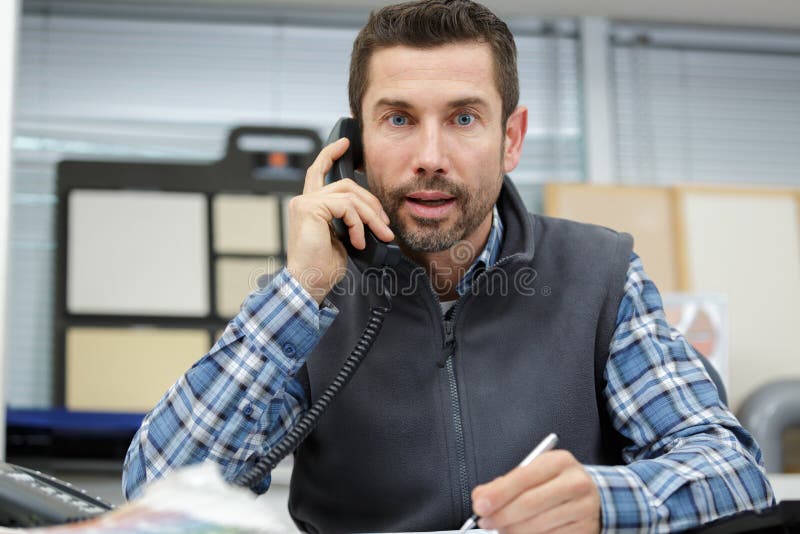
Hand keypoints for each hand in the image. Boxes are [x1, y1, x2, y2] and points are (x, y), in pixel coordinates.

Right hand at [286, 137, 393, 303]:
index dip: (331, 153)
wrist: (309, 283)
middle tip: (385, 225)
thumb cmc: (323, 268)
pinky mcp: (310, 209)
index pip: (318, 171)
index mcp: (310, 206)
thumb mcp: (342, 239)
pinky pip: (347, 207)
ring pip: (350, 196)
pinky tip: (358, 242)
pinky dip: (359, 224)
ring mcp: (305, 203)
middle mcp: (304, 201)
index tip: (346, 144)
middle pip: (346, 184)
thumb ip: (349, 221)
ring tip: (380, 235)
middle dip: (371, 202)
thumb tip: (373, 218)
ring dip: (371, 216)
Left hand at [471, 450, 600, 533]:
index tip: (480, 504)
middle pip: (530, 503)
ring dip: (512, 530)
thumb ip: (506, 482)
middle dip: (501, 515)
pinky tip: (519, 533)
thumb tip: (481, 497)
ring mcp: (583, 508)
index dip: (499, 493)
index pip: (524, 477)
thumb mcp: (536, 471)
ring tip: (500, 528)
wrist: (593, 496)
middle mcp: (576, 483)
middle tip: (485, 521)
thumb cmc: (556, 482)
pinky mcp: (585, 530)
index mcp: (560, 461)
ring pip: (538, 525)